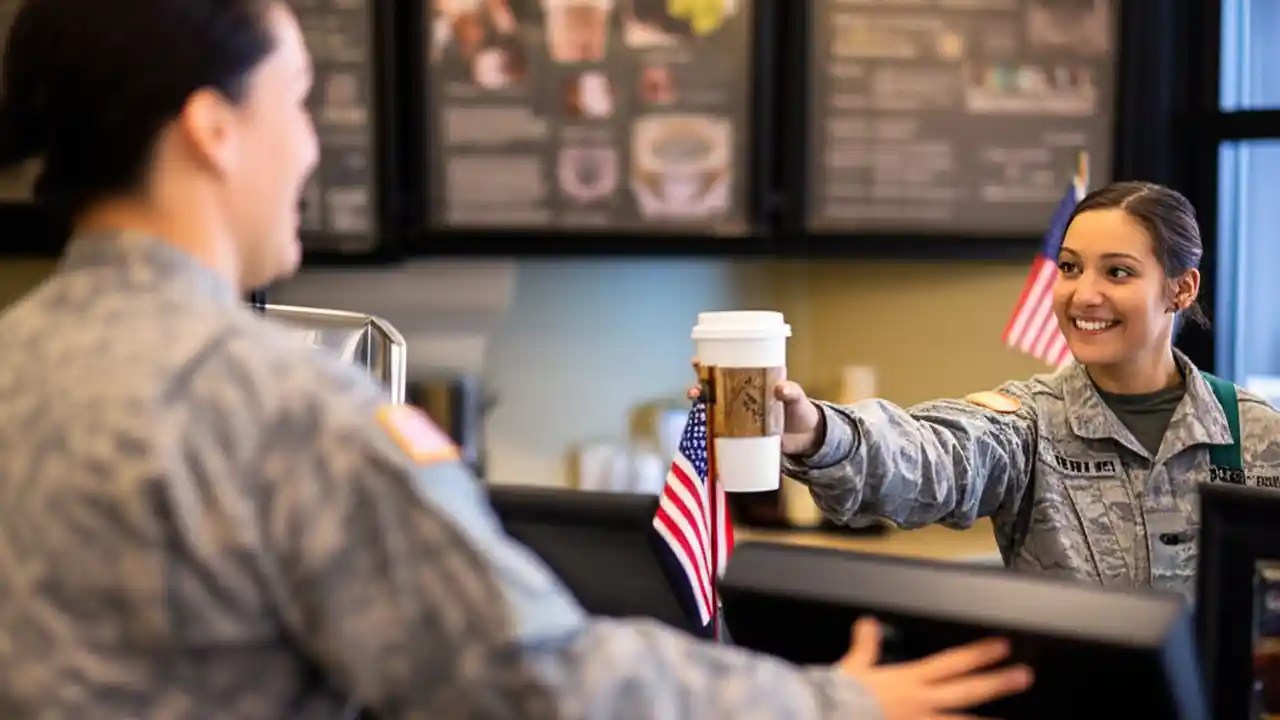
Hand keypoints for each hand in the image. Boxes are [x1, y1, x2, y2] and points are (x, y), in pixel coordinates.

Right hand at [687, 359, 824, 456]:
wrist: (806, 438)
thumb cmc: (801, 411)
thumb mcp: (797, 397)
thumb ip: (791, 391)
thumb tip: (780, 387)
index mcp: (753, 380)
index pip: (727, 367)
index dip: (709, 362)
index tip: (696, 361)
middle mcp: (741, 395)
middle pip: (713, 386)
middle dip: (700, 384)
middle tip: (695, 387)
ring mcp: (740, 415)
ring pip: (714, 406)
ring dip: (701, 404)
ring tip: (696, 402)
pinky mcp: (742, 433)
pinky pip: (722, 429)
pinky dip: (711, 429)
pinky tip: (703, 429)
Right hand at [838, 617, 1032, 719]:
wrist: (831, 714)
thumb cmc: (842, 695)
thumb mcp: (854, 667)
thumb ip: (865, 646)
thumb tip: (869, 623)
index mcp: (910, 679)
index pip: (951, 662)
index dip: (978, 654)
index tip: (1003, 646)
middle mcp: (922, 701)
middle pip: (967, 690)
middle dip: (997, 682)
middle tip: (1025, 676)